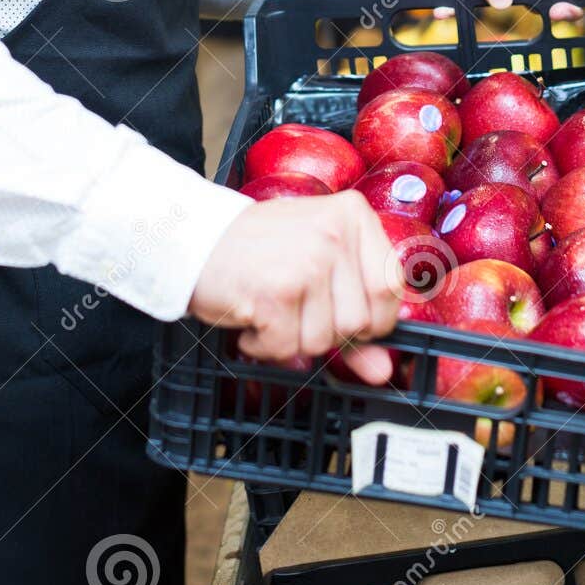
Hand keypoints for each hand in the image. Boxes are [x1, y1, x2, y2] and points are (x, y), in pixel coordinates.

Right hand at [189, 191, 400, 384]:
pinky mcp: (277, 291)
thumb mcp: (317, 267)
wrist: (192, 238)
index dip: (371, 317)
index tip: (339, 309)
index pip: (391, 288)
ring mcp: (307, 261)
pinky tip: (252, 316)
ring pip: (325, 340)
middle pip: (360, 322)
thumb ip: (356, 316)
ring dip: (293, 338)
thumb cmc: (259, 251)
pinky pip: (288, 349)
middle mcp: (335, 232)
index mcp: (353, 215)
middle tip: (296, 305)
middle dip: (327, 331)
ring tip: (271, 305)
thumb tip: (383, 370)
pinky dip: (266, 345)